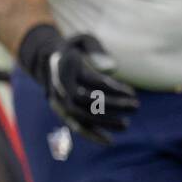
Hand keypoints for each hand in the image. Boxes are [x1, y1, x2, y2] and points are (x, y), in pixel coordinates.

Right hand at [18, 25, 138, 144]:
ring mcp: (57, 101)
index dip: (113, 88)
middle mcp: (58, 87)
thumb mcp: (83, 40)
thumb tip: (113, 68)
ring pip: (80, 117)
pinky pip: (74, 126)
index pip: (91, 81)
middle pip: (86, 101)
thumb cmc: (71, 48)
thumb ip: (96, 50)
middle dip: (112, 105)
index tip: (132, 92)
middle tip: (136, 107)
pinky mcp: (60, 112)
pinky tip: (109, 141)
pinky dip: (91, 134)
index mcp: (64, 67)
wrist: (45, 61)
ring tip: (126, 124)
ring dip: (104, 122)